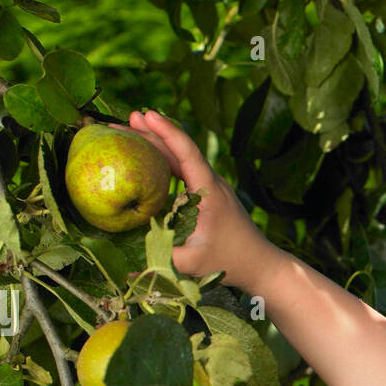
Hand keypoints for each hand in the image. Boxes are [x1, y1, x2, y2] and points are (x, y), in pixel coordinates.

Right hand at [108, 109, 265, 281]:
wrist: (261, 265)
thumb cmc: (231, 262)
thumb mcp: (195, 264)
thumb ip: (162, 261)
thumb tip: (125, 271)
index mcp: (209, 190)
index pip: (187, 152)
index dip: (166, 131)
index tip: (146, 114)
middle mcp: (211, 183)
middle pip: (180, 150)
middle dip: (152, 132)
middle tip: (124, 119)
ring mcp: (211, 188)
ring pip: (181, 159)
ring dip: (157, 145)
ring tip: (130, 130)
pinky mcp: (210, 196)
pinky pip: (184, 172)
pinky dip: (164, 162)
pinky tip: (146, 161)